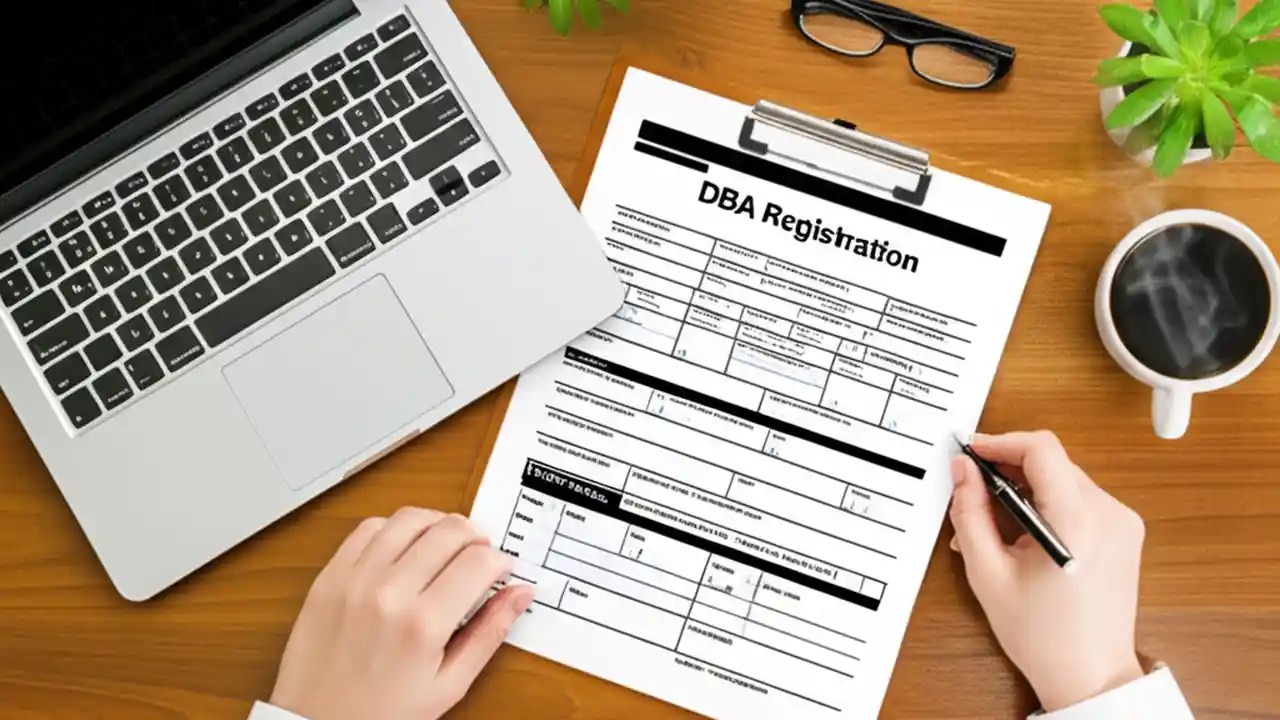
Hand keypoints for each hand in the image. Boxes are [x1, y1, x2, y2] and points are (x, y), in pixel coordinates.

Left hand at [268, 507, 534, 719]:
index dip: (499, 560)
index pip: (478, 562)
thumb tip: (520, 595)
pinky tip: (405, 546)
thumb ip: (489, 633)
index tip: (500, 569)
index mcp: (423, 625)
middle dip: (476, 536)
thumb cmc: (380, 714)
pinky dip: (395, 527)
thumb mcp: (448, 684)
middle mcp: (388, 594)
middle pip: (449, 531)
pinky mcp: (330, 576)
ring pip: (410, 519)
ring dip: (438, 523)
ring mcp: (355, 580)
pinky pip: (369, 528)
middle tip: (479, 553)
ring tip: (445, 543)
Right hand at [949, 431, 1144, 711]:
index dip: (1001, 442)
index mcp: (1077, 522)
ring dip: (1027, 489)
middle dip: (1009, 468)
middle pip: (1052, 461)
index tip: (974, 451)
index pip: (1041, 449)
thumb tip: (963, 471)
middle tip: (974, 491)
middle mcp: (1109, 514)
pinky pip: (1080, 499)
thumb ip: (970, 513)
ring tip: (995, 524)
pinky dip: (1049, 504)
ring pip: (1064, 479)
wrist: (1090, 675)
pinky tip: (1024, 533)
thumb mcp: (988, 573)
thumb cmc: (1045, 636)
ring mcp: (1123, 523)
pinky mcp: (1125, 533)